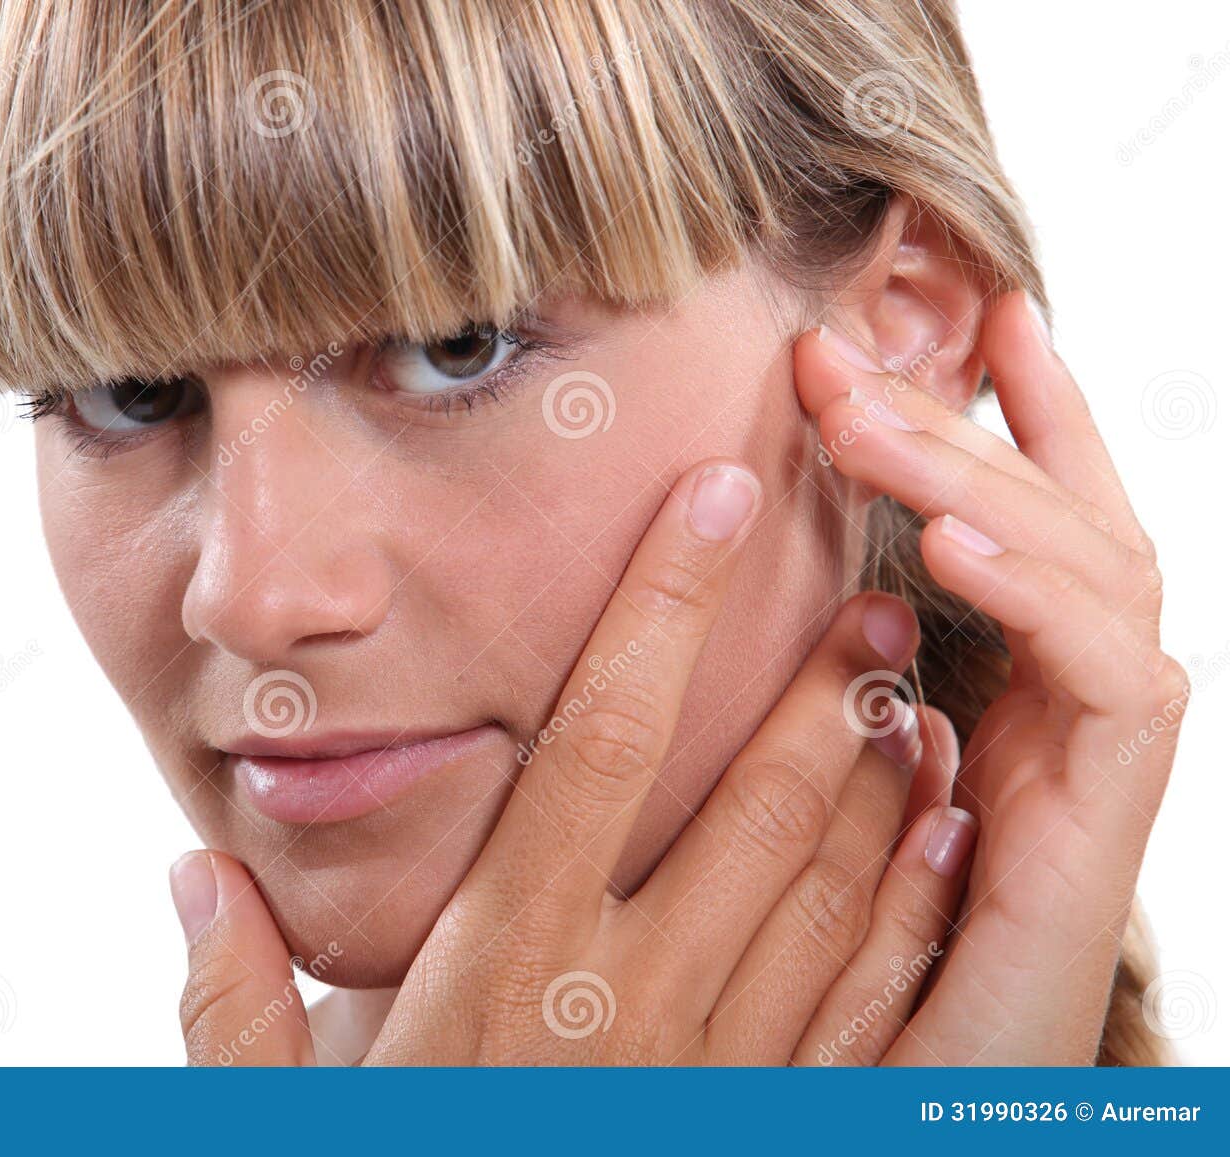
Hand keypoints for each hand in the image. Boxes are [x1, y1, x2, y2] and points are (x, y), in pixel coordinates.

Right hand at [168, 459, 976, 1064]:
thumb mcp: (281, 1117)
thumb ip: (229, 1002)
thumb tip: (187, 872)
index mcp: (507, 956)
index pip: (597, 739)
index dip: (656, 609)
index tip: (711, 500)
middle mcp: (625, 993)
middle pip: (747, 802)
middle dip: (812, 683)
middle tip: (865, 586)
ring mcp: (714, 1064)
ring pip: (827, 887)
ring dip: (877, 775)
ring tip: (908, 677)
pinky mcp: (766, 1118)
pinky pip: (863, 1001)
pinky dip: (913, 906)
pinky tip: (941, 831)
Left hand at [797, 293, 1188, 1063]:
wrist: (894, 1126)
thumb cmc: (817, 1001)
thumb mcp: (803, 831)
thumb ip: (819, 727)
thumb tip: (796, 623)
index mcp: (999, 714)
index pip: (1019, 538)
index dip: (1005, 427)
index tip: (959, 326)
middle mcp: (1059, 731)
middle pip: (1056, 533)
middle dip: (966, 425)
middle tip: (855, 343)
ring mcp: (1089, 778)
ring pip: (1093, 581)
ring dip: (987, 478)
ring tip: (873, 408)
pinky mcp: (1096, 841)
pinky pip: (1103, 690)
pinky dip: (1042, 600)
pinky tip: (954, 543)